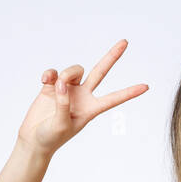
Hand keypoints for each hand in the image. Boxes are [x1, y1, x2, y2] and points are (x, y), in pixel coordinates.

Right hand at [16, 39, 147, 154]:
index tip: (146, 87)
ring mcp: (68, 89)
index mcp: (91, 109)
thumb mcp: (61, 125)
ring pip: (74, 70)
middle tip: (125, 42)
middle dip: (112, 57)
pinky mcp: (52, 86)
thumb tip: (62, 83)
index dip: (129, 93)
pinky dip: (50, 74)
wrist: (34, 140)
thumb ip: (63, 103)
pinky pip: (54, 72)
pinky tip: (44, 81)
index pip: (114, 98)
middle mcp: (83, 96)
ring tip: (55, 85)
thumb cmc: (51, 138)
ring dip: (66, 73)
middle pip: (101, 72)